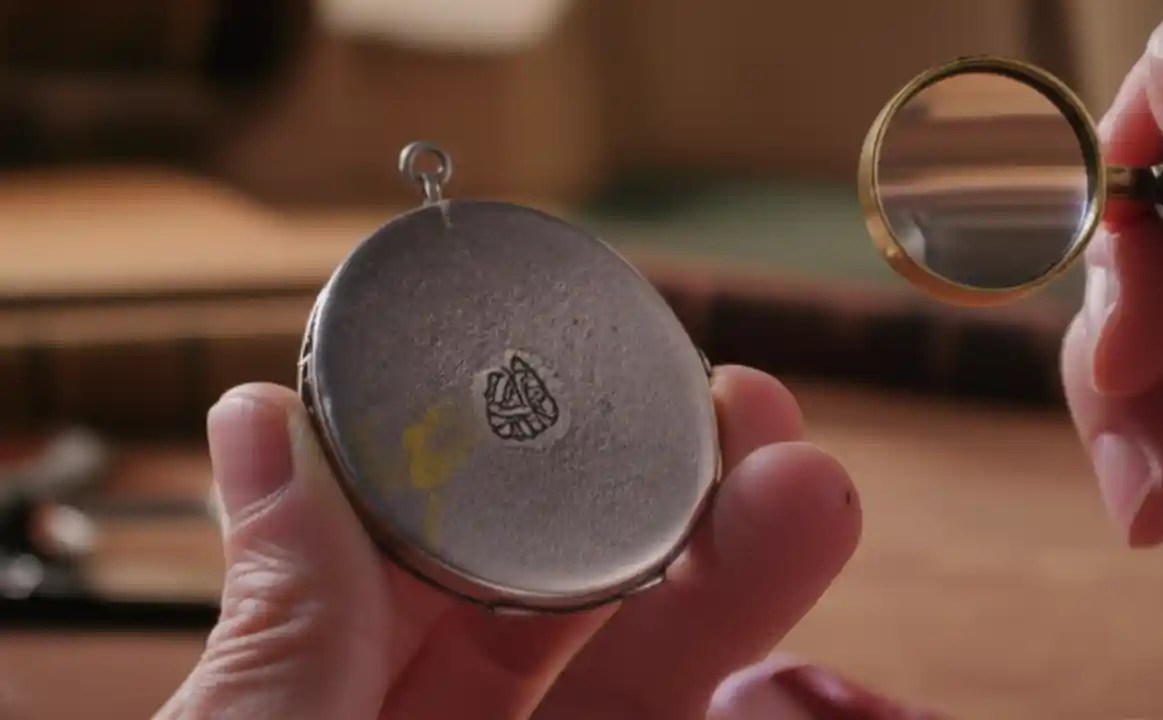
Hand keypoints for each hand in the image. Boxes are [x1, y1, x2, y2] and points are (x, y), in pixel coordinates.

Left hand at [155, 367, 934, 718]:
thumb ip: (284, 609)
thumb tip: (251, 414)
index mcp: (346, 687)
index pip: (451, 545)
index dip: (532, 451)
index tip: (600, 369)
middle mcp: (454, 719)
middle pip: (587, 590)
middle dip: (675, 491)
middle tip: (749, 404)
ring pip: (666, 659)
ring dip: (745, 566)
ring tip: (807, 478)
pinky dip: (762, 660)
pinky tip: (807, 594)